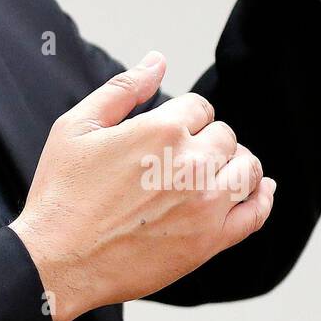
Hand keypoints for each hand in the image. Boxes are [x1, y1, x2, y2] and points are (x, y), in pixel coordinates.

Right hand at [9, 52, 275, 320]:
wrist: (58, 260)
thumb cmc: (62, 193)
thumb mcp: (77, 127)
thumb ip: (123, 89)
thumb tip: (158, 60)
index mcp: (161, 130)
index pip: (199, 107)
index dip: (184, 115)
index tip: (168, 130)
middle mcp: (191, 164)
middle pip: (225, 136)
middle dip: (206, 138)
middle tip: (180, 155)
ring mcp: (205, 205)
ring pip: (246, 169)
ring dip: (234, 163)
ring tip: (214, 170)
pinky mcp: (209, 242)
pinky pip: (255, 214)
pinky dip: (261, 197)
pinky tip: (258, 189)